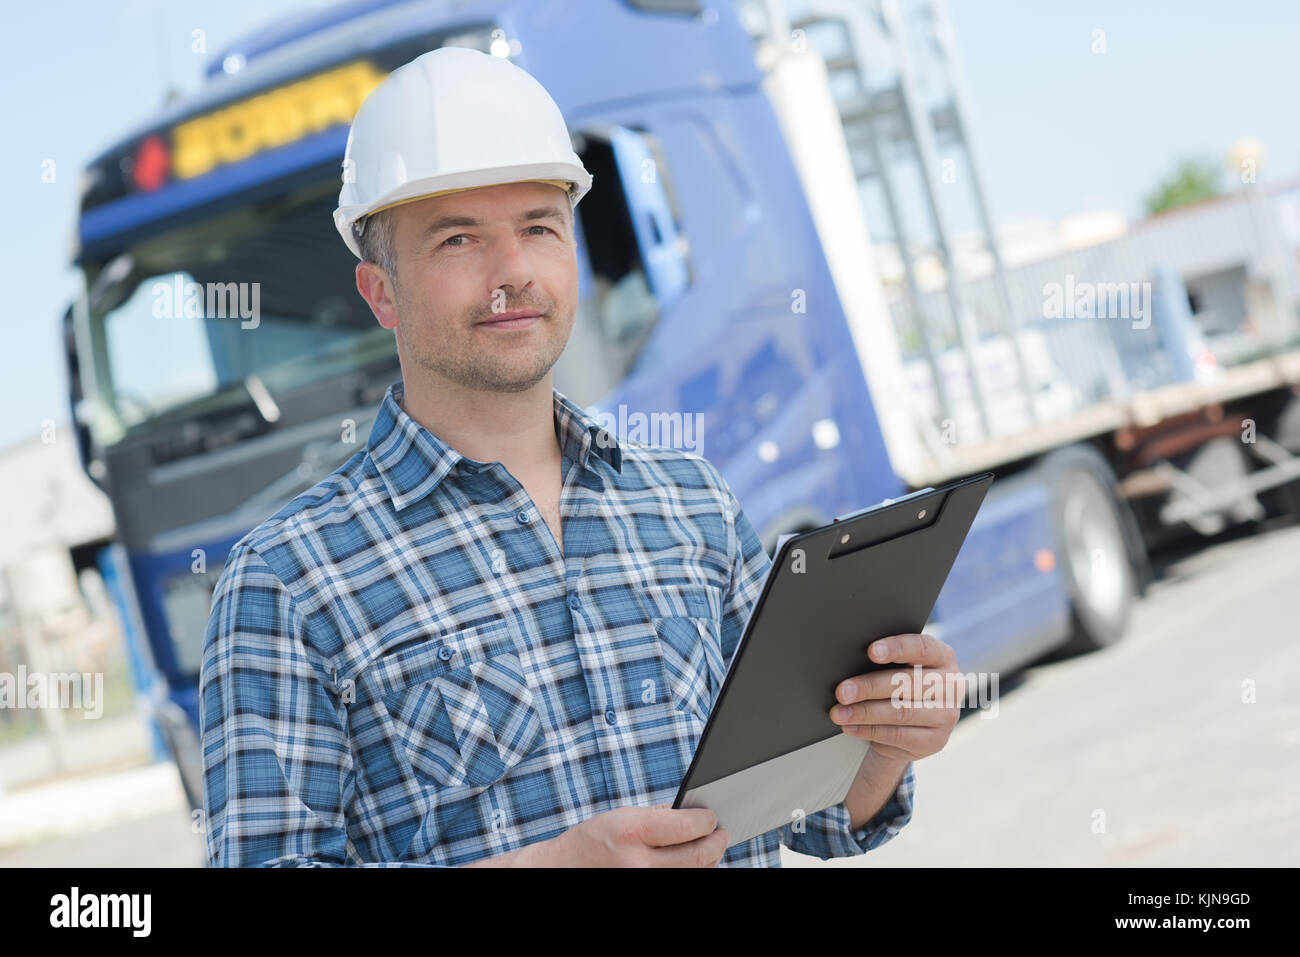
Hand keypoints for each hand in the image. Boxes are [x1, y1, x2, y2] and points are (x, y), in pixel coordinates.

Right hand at [531, 805, 729, 866]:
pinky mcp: (645, 895)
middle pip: (697, 857)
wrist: (563, 870)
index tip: (712, 817)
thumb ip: (660, 816)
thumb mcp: (622, 816)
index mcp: (631, 832)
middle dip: (716, 842)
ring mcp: (643, 884)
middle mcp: (639, 863)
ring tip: (708, 848)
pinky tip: (692, 864)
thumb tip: (696, 815)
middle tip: (722, 833)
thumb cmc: (594, 839)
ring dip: (708, 860)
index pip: (688, 827)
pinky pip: (681, 883)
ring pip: (694, 875)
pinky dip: (691, 874)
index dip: (707, 821)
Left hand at [828, 632, 963, 763]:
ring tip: (839, 713)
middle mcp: (951, 686)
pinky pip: (897, 736)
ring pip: (900, 712)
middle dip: (869, 687)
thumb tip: (848, 661)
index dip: (896, 648)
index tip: (870, 651)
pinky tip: (850, 726)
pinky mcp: (935, 741)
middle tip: (841, 692)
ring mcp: (947, 716)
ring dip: (864, 713)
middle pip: (906, 683)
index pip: (923, 647)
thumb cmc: (898, 684)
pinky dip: (869, 730)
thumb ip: (884, 661)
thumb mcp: (897, 667)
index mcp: (944, 657)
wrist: (910, 724)